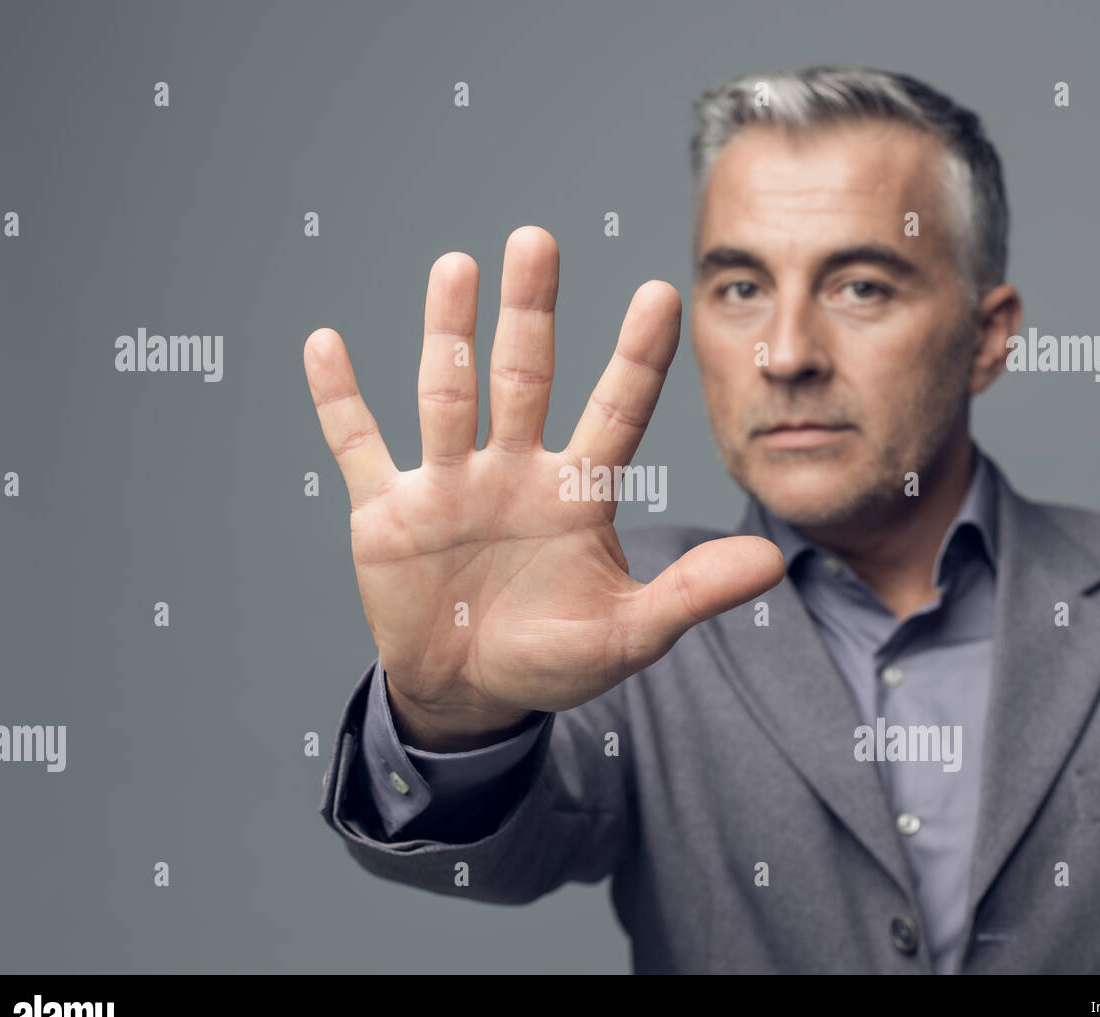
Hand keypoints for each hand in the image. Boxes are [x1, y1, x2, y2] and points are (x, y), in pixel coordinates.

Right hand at [303, 226, 783, 749]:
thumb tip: (772, 562)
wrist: (469, 692)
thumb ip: (691, 594)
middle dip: (531, 313)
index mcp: (576, 494)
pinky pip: (358, 446)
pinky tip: (326, 345)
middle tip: (538, 240)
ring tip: (457, 267)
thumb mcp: (628, 634)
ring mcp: (447, 486)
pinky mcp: (386, 511)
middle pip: (524, 378)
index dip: (637, 357)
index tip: (663, 293)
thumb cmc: (553, 656)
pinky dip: (340, 400)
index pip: (616, 411)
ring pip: (446, 395)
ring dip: (447, 334)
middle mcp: (513, 472)